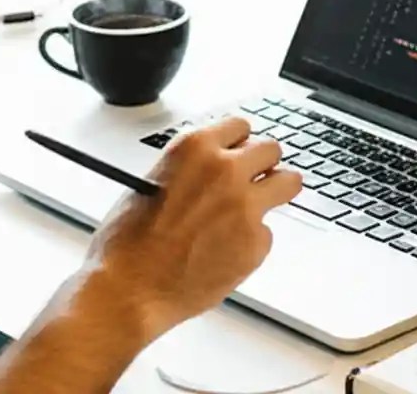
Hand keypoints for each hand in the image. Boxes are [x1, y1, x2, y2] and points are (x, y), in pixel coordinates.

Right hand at [86, 118, 302, 336]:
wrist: (129, 290)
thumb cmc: (127, 243)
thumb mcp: (150, 182)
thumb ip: (190, 168)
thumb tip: (210, 169)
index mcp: (195, 149)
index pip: (240, 126)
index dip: (238, 143)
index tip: (238, 153)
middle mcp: (225, 171)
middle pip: (271, 149)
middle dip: (262, 164)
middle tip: (253, 180)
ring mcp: (245, 207)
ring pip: (289, 183)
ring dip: (275, 192)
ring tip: (253, 210)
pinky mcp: (256, 243)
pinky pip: (268, 232)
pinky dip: (252, 241)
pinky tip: (225, 252)